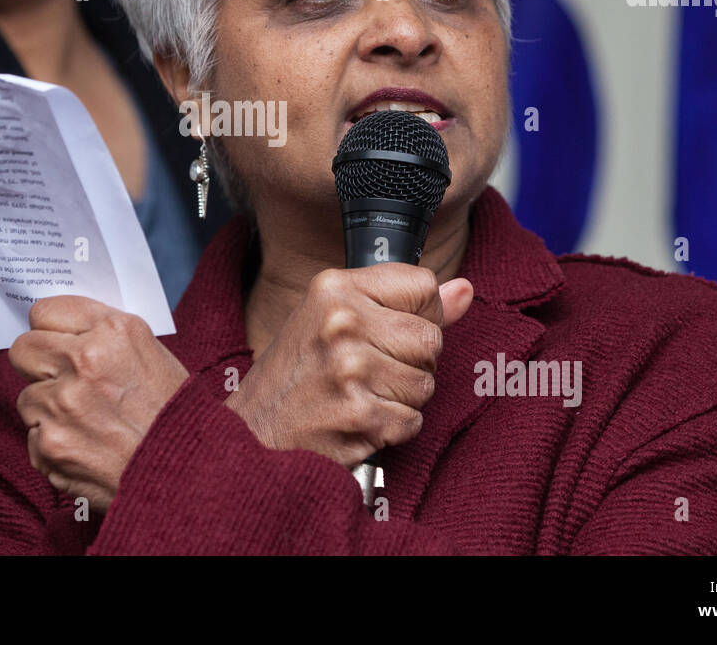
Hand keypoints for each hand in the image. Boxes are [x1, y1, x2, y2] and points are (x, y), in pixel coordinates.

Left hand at [9, 296, 188, 513]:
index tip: (59, 344)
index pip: (44, 312)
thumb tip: (63, 330)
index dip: (52, 331)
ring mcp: (62, 404)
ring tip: (88, 423)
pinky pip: (34, 436)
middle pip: (23, 349)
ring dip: (49, 410)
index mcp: (114, 331)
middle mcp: (84, 361)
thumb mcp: (153, 353)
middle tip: (63, 382)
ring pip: (27, 397)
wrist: (189, 475)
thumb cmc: (176, 415)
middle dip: (39, 365)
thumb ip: (105, 334)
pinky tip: (86, 448)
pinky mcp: (49, 445)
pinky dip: (53, 445)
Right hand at [226, 265, 472, 468]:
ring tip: (360, 395)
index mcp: (335, 288)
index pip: (423, 286)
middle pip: (431, 337)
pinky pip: (412, 421)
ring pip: (426, 383)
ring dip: (401, 399)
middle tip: (368, 371)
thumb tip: (464, 289)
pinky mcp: (359, 413)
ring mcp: (350, 368)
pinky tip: (358, 420)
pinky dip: (391, 429)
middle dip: (411, 363)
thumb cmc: (297, 373)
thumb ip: (401, 302)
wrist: (252, 431)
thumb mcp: (335, 318)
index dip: (417, 314)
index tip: (388, 331)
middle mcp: (341, 322)